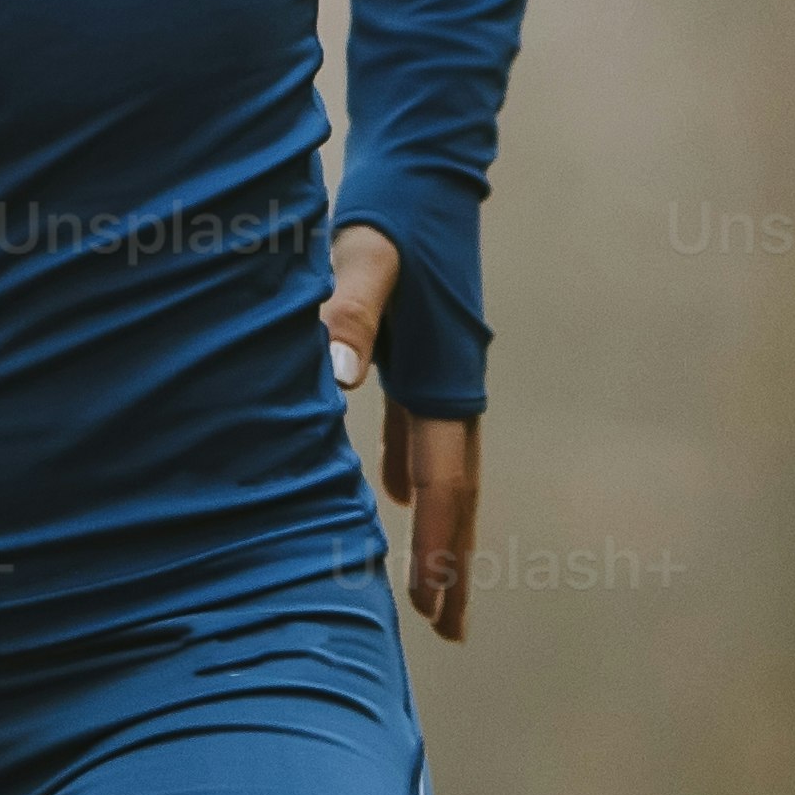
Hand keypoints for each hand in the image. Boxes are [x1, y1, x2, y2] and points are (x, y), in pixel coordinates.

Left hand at [323, 223, 479, 641]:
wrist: (424, 165)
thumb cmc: (392, 212)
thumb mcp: (363, 261)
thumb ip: (349, 316)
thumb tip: (338, 378)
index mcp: (447, 377)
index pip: (446, 484)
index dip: (440, 547)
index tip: (435, 608)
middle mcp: (454, 383)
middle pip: (457, 492)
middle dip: (452, 560)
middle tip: (449, 628)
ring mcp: (441, 371)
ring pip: (443, 468)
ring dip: (438, 526)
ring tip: (430, 583)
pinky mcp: (422, 353)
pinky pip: (421, 432)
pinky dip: (409, 470)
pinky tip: (388, 492)